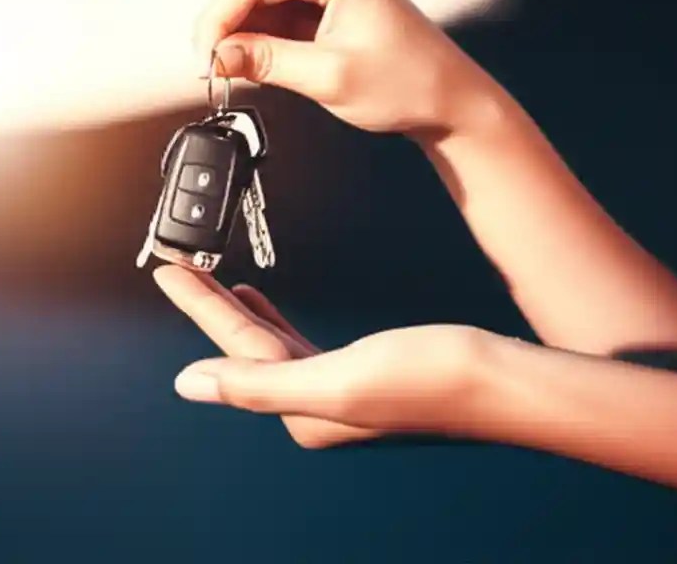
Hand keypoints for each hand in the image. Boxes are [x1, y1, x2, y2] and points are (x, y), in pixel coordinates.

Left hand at [153, 265, 497, 447]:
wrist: (510, 381)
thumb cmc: (437, 378)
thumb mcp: (336, 379)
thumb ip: (257, 382)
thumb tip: (188, 384)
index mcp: (302, 412)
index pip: (235, 349)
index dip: (199, 304)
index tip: (166, 270)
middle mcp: (314, 407)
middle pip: (246, 345)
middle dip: (210, 303)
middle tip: (177, 266)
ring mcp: (337, 390)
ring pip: (268, 341)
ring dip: (239, 309)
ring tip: (211, 280)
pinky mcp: (361, 371)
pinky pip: (296, 342)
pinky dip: (272, 318)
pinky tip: (261, 302)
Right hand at [195, 0, 500, 136]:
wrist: (445, 99)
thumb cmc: (410, 82)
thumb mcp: (328, 77)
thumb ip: (266, 62)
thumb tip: (217, 56)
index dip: (216, 21)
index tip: (204, 61)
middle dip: (222, 29)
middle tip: (211, 72)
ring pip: (250, 3)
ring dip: (235, 38)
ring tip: (233, 75)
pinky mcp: (317, 1)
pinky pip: (267, 16)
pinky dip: (252, 42)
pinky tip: (251, 67)